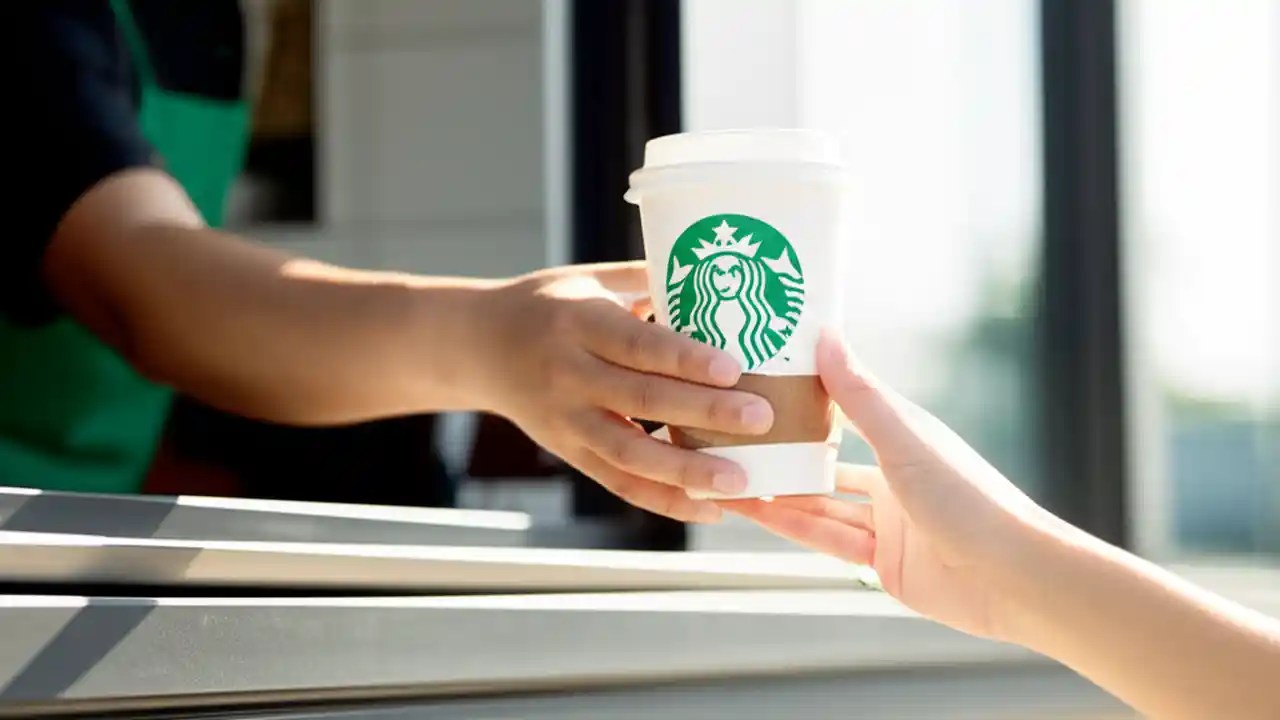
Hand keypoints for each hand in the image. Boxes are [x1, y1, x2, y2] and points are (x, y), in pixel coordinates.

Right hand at [478, 262, 773, 522]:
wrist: (479, 346)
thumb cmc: (549, 304)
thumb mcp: (589, 278)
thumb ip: (647, 278)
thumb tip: (717, 269)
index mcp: (577, 322)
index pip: (637, 344)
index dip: (684, 358)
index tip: (734, 367)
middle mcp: (568, 374)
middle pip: (640, 399)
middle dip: (703, 411)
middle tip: (760, 417)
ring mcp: (566, 420)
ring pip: (629, 452)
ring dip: (686, 470)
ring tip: (740, 480)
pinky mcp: (568, 452)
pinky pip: (618, 482)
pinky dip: (663, 500)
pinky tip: (708, 508)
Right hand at [722, 330, 1054, 638]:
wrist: (1012, 578)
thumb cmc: (970, 499)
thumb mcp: (905, 439)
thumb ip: (860, 394)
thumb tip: (826, 335)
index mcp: (906, 438)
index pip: (846, 409)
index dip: (806, 397)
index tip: (763, 381)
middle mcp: (895, 476)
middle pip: (827, 461)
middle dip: (783, 454)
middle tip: (734, 440)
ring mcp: (889, 522)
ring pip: (821, 503)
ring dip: (778, 492)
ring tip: (730, 476)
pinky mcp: (883, 562)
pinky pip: (829, 540)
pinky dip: (793, 527)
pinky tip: (759, 514)